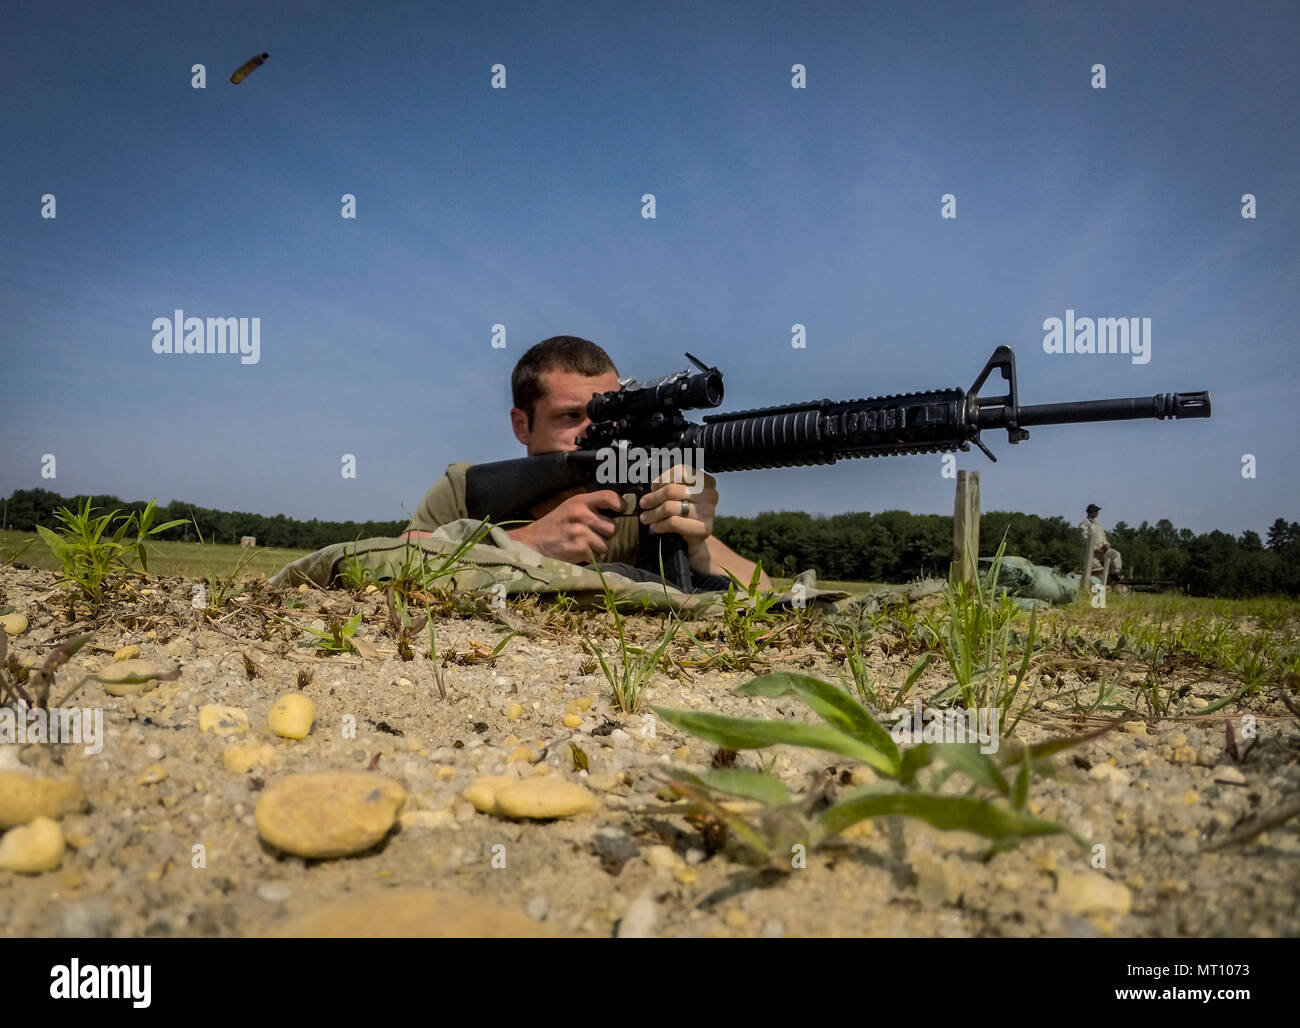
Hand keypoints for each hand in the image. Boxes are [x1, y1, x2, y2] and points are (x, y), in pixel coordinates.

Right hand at [508, 489, 625, 563]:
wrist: (534, 541)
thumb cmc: (556, 524)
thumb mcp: (570, 507)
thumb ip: (590, 506)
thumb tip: (616, 512)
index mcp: (580, 501)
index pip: (609, 496)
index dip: (619, 504)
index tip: (620, 510)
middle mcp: (581, 515)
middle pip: (612, 527)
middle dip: (605, 534)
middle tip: (592, 533)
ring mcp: (580, 533)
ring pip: (606, 544)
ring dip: (597, 547)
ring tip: (583, 543)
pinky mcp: (579, 549)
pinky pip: (597, 556)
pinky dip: (590, 557)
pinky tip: (578, 551)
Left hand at [638, 466, 718, 573]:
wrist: (694, 540)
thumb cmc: (685, 515)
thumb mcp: (679, 496)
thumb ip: (669, 485)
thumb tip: (650, 485)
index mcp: (706, 482)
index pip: (681, 471)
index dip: (662, 479)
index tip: (653, 487)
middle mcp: (710, 494)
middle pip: (672, 490)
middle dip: (653, 498)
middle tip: (644, 504)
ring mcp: (709, 512)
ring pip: (670, 507)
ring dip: (653, 513)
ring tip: (646, 518)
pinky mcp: (703, 528)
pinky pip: (674, 522)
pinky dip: (660, 525)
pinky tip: (655, 527)